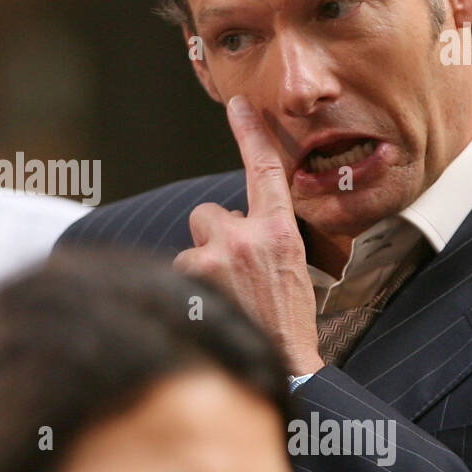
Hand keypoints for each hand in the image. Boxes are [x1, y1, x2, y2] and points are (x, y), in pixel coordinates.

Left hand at [172, 95, 323, 375]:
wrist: (286, 366)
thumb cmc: (288, 319)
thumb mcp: (292, 266)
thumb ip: (264, 235)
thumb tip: (232, 222)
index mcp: (280, 230)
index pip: (265, 170)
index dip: (251, 133)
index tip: (239, 105)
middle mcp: (248, 236)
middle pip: (208, 213)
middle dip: (214, 237)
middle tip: (233, 272)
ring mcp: (217, 256)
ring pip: (192, 246)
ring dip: (202, 266)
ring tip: (225, 298)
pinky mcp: (193, 277)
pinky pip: (180, 270)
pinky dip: (189, 288)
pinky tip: (210, 308)